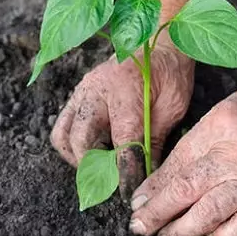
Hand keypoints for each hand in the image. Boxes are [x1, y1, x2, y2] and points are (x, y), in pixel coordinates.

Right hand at [50, 38, 193, 196]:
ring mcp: (82, 91)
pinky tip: (94, 149)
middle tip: (111, 183)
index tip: (127, 194)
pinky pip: (63, 124)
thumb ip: (155, 142)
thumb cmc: (170, 73)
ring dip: (77, 157)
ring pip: (63, 135)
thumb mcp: (173, 108)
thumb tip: (147, 176)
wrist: (158, 40)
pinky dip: (73, 143)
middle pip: (80, 140)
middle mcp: (97, 91)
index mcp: (126, 93)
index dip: (124, 172)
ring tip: (99, 167)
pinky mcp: (78, 93)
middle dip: (94, 168)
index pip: (122, 142)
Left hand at [129, 68, 236, 235]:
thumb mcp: (219, 116)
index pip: (175, 165)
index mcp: (214, 130)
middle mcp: (232, 156)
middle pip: (186, 190)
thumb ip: (192, 147)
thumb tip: (163, 179)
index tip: (137, 203)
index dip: (152, 188)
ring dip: (184, 230)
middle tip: (140, 226)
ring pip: (211, 213)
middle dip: (158, 213)